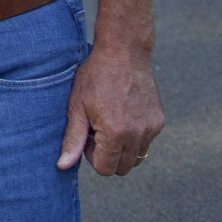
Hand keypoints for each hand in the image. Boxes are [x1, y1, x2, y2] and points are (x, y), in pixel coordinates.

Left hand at [58, 45, 163, 174]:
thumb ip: (72, 140)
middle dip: (107, 155)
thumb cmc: (95, 77)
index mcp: (116, 134)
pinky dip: (134, 137)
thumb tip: (63, 166)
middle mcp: (138, 134)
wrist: (123, 53)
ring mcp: (151, 128)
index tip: (88, 135)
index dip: (92, 156)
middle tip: (97, 129)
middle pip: (122, 168)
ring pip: (137, 158)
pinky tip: (122, 115)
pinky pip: (145, 142)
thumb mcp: (76, 107)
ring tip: (109, 123)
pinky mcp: (158, 121)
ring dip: (122, 149)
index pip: (105, 169)